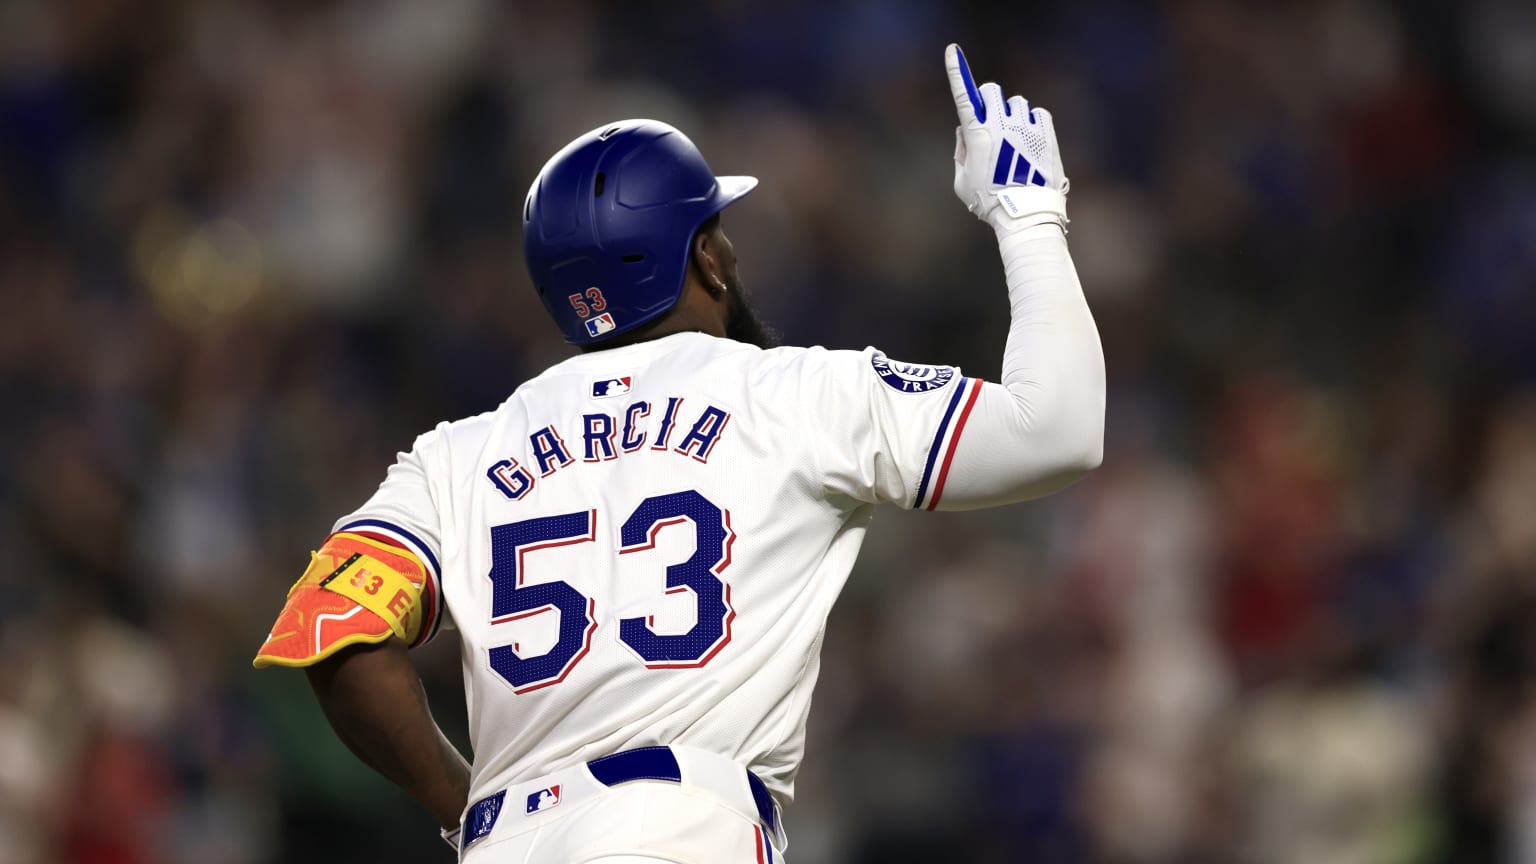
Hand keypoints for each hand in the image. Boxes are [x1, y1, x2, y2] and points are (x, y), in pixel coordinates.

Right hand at [944, 43, 1067, 228]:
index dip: (956, 70)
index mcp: (976, 134)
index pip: (963, 94)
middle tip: (992, 119)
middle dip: (989, 100)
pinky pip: (1039, 112)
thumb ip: (960, 152)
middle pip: (992, 90)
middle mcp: (1000, 123)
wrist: (1025, 213)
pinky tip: (1031, 140)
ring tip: (1015, 138)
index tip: (952, 50)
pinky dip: (1033, 122)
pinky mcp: (1046, 132)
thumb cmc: (988, 201)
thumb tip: (964, 130)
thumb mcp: (962, 181)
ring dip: (1013, 113)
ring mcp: (1025, 125)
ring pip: (1017, 101)